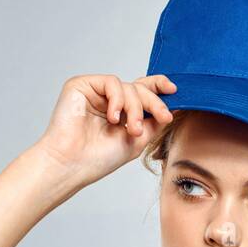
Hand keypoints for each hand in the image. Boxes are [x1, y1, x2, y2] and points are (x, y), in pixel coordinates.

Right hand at [34, 74, 175, 187]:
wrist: (74, 164)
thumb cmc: (100, 158)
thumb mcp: (138, 139)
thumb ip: (154, 122)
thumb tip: (173, 107)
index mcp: (122, 111)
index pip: (142, 91)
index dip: (158, 86)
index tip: (174, 90)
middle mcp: (109, 100)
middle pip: (140, 88)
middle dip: (154, 103)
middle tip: (162, 118)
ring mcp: (95, 92)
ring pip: (128, 86)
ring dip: (136, 108)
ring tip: (131, 129)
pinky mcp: (81, 85)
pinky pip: (111, 82)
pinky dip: (118, 100)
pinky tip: (113, 118)